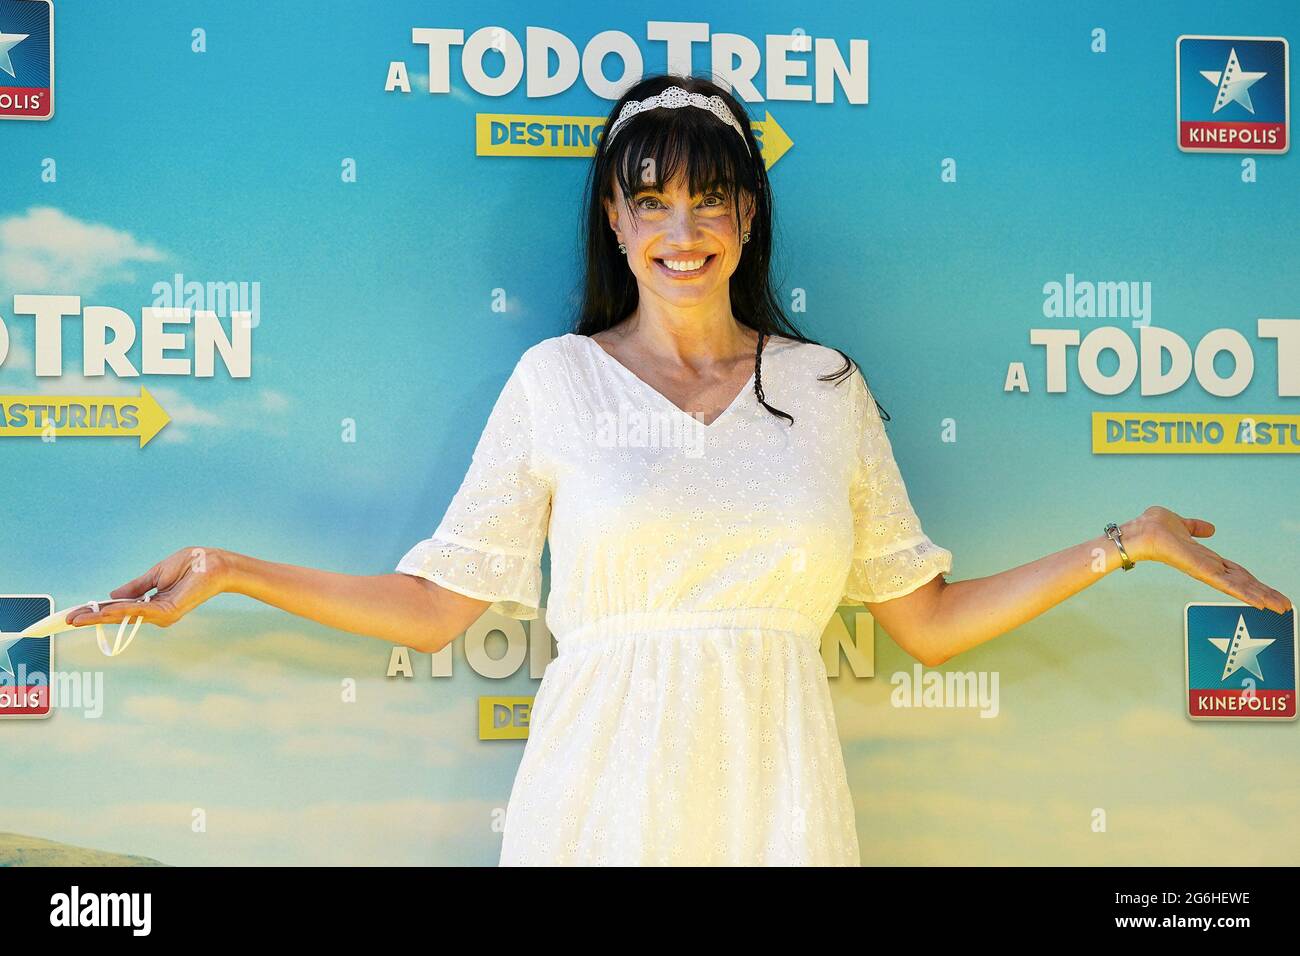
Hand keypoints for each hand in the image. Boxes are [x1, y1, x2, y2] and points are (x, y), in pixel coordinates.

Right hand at [65, 547, 235, 629]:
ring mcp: (162, 615)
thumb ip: (134, 587)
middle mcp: (155, 613)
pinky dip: (120, 610)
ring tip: (76, 618)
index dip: (96, 612)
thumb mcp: (156, 574)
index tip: (73, 615)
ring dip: (99, 616)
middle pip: (117, 617)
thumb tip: (110, 596)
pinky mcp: (169, 612)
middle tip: (65, 622)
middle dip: (91, 618)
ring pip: (123, 615)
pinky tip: (103, 610)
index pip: (118, 609)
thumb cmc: (191, 565)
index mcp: (151, 603)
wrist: (215, 563)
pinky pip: (139, 610)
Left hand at [1126, 506, 1292, 613]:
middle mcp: (1208, 568)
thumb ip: (1195, 528)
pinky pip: (1227, 584)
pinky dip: (1246, 593)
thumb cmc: (1153, 528)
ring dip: (1263, 597)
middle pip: (1243, 582)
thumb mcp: (1181, 524)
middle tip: (1285, 606)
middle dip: (1265, 594)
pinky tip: (1261, 602)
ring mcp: (1205, 571)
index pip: (1235, 572)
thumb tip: (1210, 529)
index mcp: (1205, 558)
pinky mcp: (1201, 571)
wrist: (1140, 531)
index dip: (1253, 581)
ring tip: (1282, 607)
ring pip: (1240, 586)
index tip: (1269, 590)